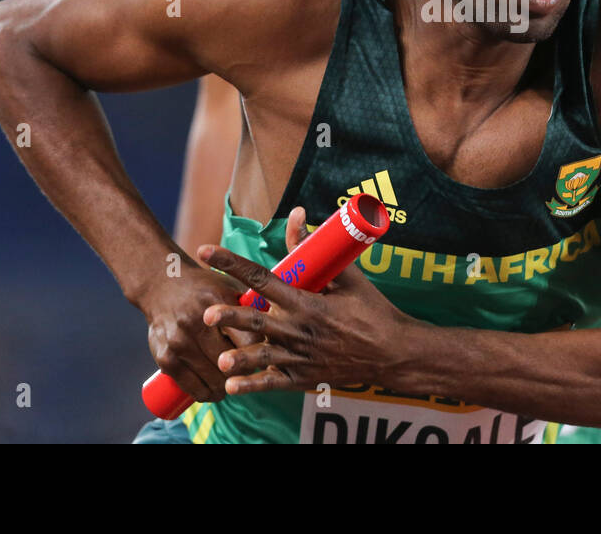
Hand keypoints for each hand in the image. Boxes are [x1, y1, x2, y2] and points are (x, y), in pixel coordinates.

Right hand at [137, 260, 263, 402]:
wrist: (163, 283)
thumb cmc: (205, 288)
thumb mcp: (231, 289)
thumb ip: (254, 308)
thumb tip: (285, 328)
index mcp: (219, 305)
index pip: (250, 340)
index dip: (262, 351)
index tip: (268, 356)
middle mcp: (197, 324)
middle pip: (232, 364)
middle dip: (246, 372)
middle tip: (252, 374)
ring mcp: (180, 343)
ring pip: (213, 380)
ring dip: (226, 387)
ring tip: (233, 385)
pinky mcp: (165, 358)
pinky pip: (192, 387)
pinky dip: (205, 394)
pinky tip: (214, 392)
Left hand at [197, 206, 411, 395]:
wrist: (393, 352)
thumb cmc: (371, 310)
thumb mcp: (347, 276)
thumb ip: (314, 248)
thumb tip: (297, 215)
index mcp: (308, 302)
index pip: (263, 278)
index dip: (232, 262)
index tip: (208, 250)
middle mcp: (300, 330)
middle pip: (257, 320)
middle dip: (231, 316)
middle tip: (207, 313)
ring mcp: (301, 357)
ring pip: (263, 356)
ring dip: (241, 357)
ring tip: (220, 360)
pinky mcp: (305, 378)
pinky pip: (274, 383)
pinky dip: (253, 385)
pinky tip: (232, 386)